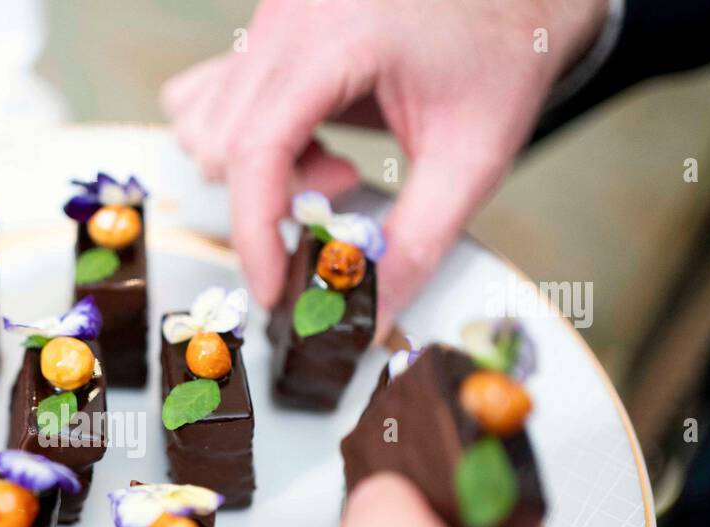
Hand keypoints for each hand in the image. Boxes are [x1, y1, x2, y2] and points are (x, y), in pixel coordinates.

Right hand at [161, 0, 608, 333]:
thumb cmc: (501, 53)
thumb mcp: (472, 158)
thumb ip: (416, 242)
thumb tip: (368, 315)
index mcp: (336, 38)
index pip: (255, 150)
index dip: (256, 234)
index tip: (272, 291)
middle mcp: (289, 20)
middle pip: (223, 146)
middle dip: (273, 199)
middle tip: (345, 187)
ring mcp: (272, 19)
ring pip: (208, 125)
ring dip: (258, 168)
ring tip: (331, 155)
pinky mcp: (268, 28)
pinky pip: (212, 97)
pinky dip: (244, 138)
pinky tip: (302, 135)